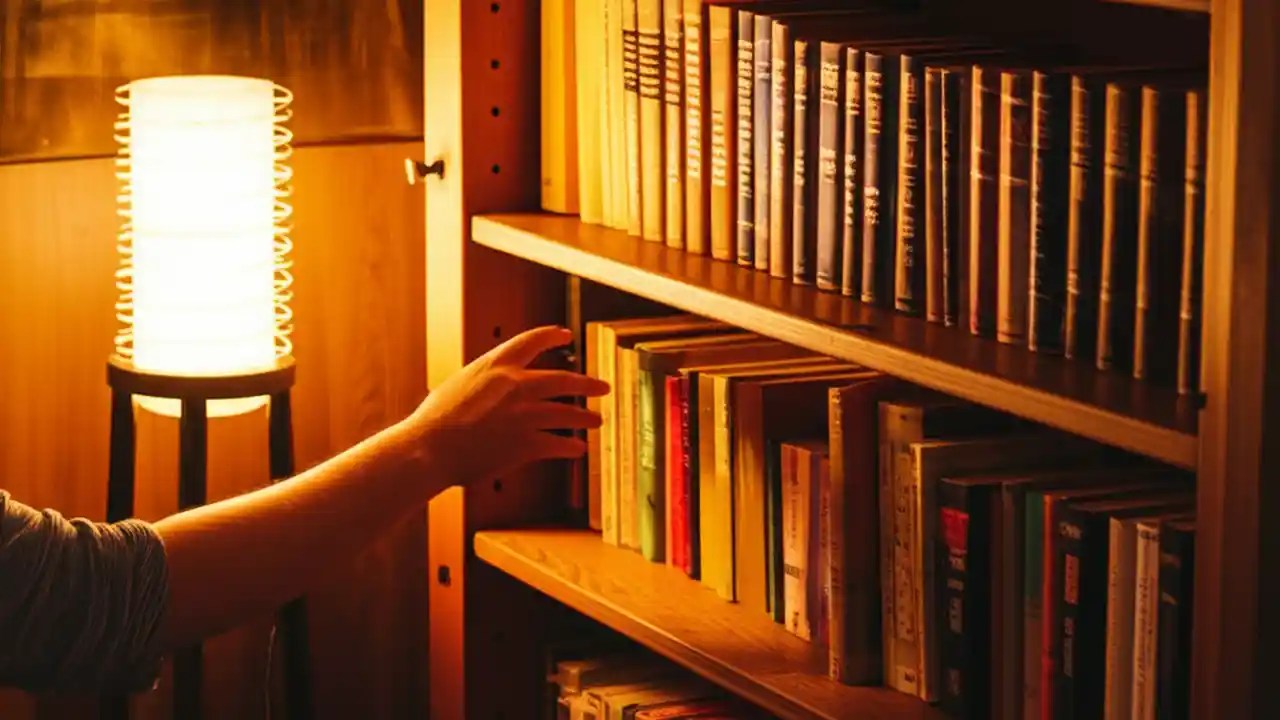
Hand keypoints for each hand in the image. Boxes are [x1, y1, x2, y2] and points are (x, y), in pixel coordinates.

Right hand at [402, 326, 608, 485]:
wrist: (429, 449)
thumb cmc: (435, 421)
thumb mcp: (459, 385)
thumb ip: (484, 381)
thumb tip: (494, 383)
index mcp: (495, 366)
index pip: (531, 341)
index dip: (551, 336)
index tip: (566, 334)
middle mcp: (515, 386)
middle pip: (563, 380)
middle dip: (587, 384)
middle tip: (602, 387)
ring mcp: (524, 415)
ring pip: (567, 413)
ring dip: (585, 417)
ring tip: (596, 420)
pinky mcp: (526, 443)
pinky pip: (558, 444)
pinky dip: (571, 447)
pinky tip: (578, 448)